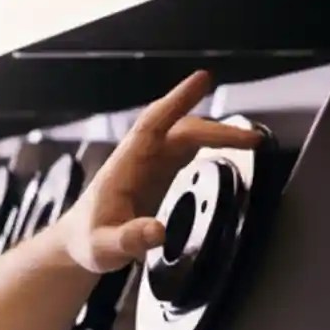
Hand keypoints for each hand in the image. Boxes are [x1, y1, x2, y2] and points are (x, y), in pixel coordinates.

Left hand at [60, 70, 264, 273]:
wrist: (79, 244)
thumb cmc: (87, 242)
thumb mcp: (103, 248)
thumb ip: (128, 239)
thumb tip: (157, 231)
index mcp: (123, 168)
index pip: (151, 125)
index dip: (176, 101)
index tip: (202, 81)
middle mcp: (139, 160)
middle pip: (180, 131)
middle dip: (216, 130)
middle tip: (250, 139)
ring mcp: (150, 165)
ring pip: (186, 137)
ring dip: (217, 135)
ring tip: (250, 141)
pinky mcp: (158, 174)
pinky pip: (187, 149)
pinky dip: (209, 144)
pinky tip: (229, 147)